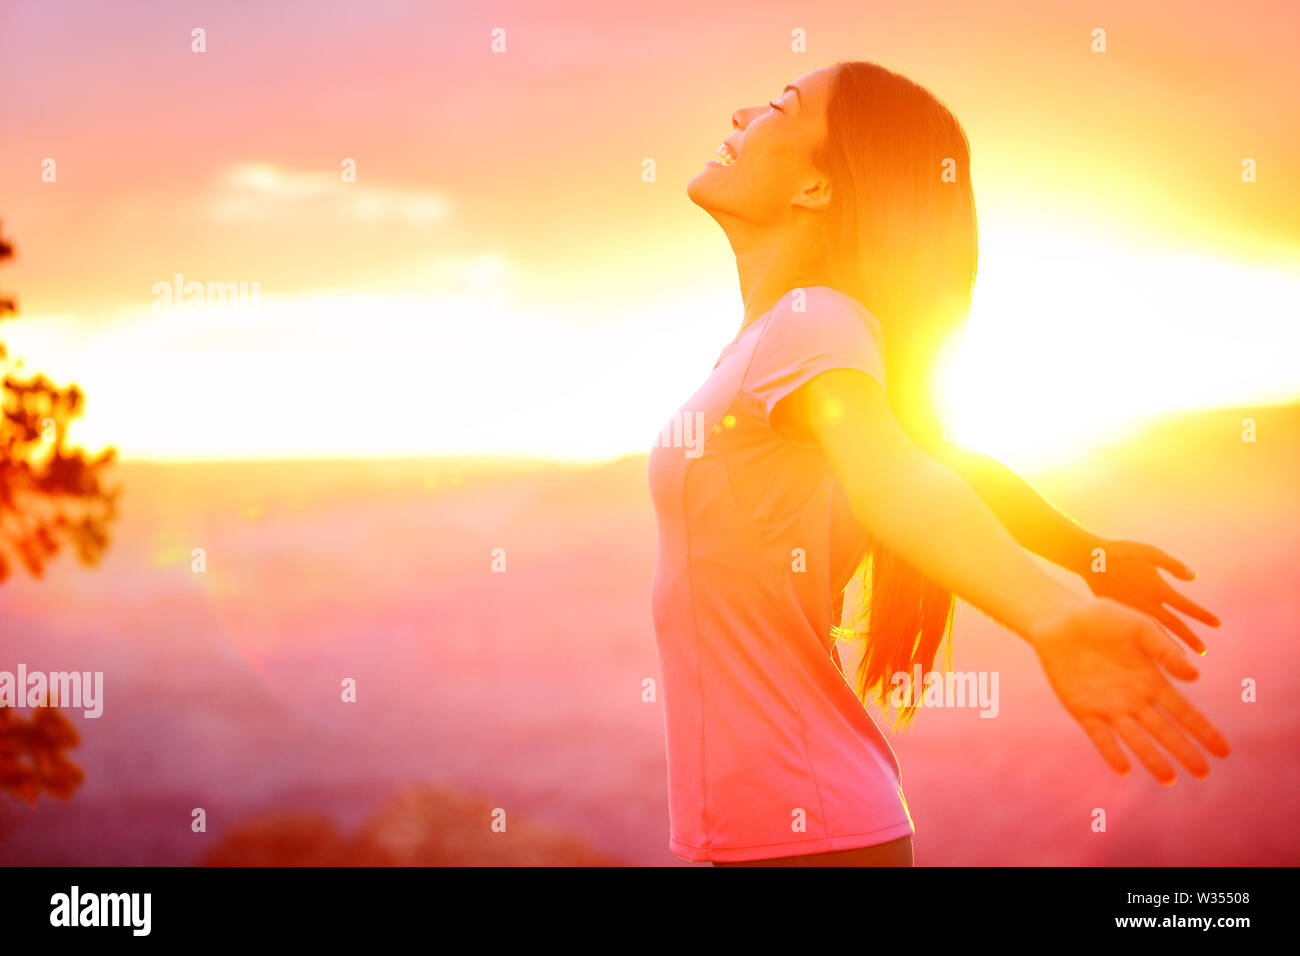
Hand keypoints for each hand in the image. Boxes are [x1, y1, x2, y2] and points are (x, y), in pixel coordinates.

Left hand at [1030, 597, 1229, 783]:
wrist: (1060, 618)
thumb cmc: (1102, 618)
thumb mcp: (1139, 627)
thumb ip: (1165, 650)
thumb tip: (1195, 676)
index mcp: (1151, 680)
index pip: (1183, 711)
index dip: (1203, 730)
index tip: (1223, 751)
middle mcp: (1134, 699)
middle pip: (1164, 730)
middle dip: (1184, 751)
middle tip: (1204, 773)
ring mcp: (1108, 706)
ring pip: (1136, 738)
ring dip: (1152, 758)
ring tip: (1170, 778)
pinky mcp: (1082, 709)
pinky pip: (1100, 735)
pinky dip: (1111, 752)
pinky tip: (1124, 769)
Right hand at [1082, 538, 1219, 654]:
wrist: (1090, 560)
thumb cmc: (1122, 553)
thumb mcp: (1151, 552)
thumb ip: (1174, 565)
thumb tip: (1193, 577)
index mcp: (1158, 588)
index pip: (1187, 606)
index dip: (1203, 615)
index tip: (1217, 623)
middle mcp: (1147, 603)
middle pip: (1174, 626)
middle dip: (1190, 639)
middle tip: (1203, 651)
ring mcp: (1133, 610)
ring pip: (1156, 631)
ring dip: (1170, 643)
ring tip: (1182, 656)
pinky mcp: (1120, 612)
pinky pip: (1139, 629)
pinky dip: (1149, 639)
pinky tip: (1153, 645)